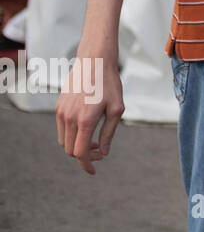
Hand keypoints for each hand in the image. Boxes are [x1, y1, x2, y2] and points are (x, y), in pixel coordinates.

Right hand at [55, 45, 122, 175]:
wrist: (94, 62)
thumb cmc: (110, 84)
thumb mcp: (117, 109)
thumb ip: (109, 132)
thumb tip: (104, 153)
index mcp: (85, 120)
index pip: (80, 153)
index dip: (87, 164)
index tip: (94, 170)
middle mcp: (69, 118)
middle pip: (71, 150)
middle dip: (84, 156)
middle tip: (100, 151)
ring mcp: (61, 112)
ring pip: (65, 141)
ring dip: (78, 145)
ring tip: (95, 139)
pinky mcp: (58, 107)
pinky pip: (62, 129)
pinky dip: (72, 135)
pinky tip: (86, 128)